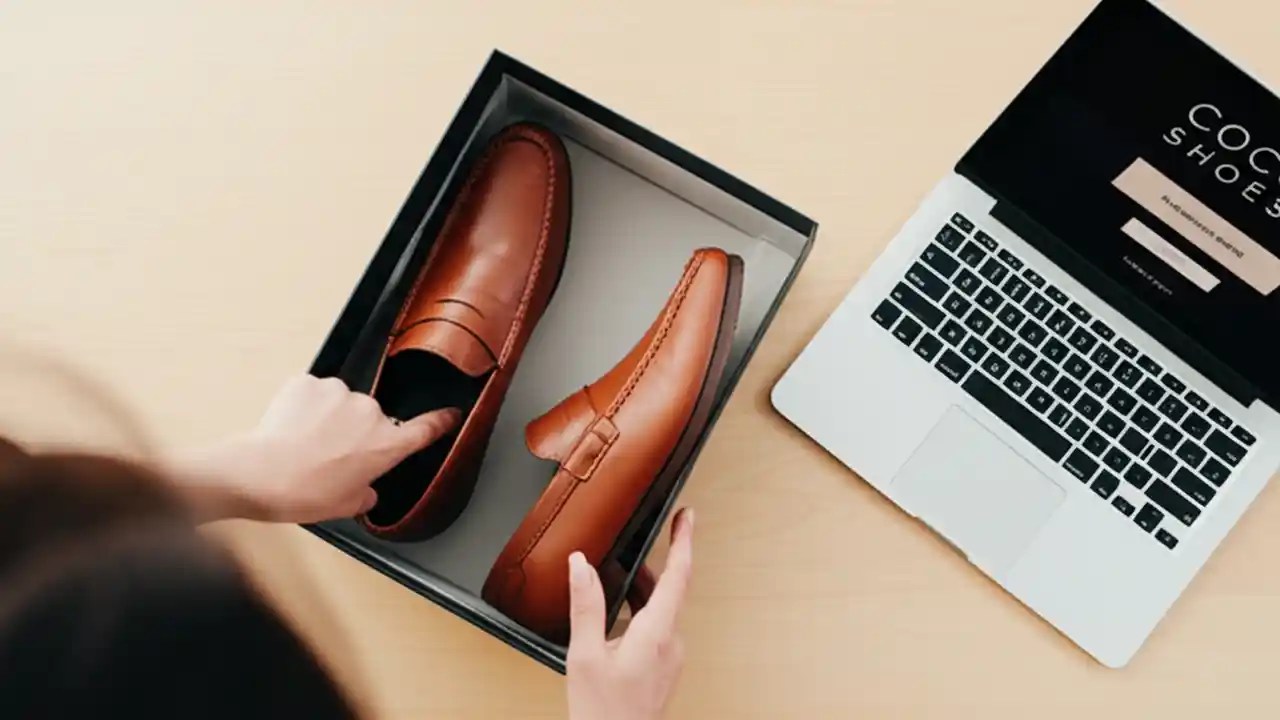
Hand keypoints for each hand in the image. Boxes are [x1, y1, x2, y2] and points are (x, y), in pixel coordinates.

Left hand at [171, 374, 459, 522]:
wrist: (259, 475)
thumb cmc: (304, 493)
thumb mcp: (346, 505)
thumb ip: (366, 492)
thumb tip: (365, 487)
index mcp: (387, 445)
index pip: (426, 429)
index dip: (441, 421)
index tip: (451, 413)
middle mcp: (370, 413)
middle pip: (372, 418)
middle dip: (355, 432)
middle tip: (329, 455)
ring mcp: (340, 393)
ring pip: (340, 403)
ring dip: (328, 418)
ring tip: (304, 443)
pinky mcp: (309, 382)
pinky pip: (313, 392)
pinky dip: (303, 406)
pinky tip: (289, 427)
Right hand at [566, 508, 693, 719]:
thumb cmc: (603, 714)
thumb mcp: (584, 654)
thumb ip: (586, 605)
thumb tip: (581, 564)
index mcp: (656, 633)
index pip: (678, 575)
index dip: (684, 541)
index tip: (688, 516)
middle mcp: (671, 642)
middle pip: (668, 590)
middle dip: (653, 564)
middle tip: (639, 540)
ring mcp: (670, 657)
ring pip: (661, 610)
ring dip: (642, 590)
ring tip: (617, 576)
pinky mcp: (663, 668)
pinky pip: (657, 628)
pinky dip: (639, 611)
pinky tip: (617, 614)